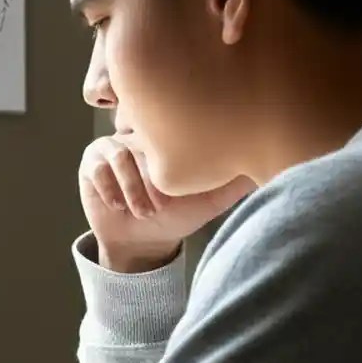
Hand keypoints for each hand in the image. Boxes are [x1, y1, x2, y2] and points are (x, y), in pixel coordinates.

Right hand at [79, 135, 255, 272]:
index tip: (177, 189)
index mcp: (167, 136)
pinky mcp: (91, 165)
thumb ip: (236, 180)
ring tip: (145, 212)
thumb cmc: (178, 215)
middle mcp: (139, 135)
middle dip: (152, 176)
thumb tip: (270, 159)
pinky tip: (122, 207)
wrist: (145, 240)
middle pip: (142, 137)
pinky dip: (111, 190)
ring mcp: (112, 147)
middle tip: (162, 206)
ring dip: (133, 188)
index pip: (166, 122)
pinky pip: (98, 168)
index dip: (171, 153)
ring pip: (119, 155)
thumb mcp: (212, 198)